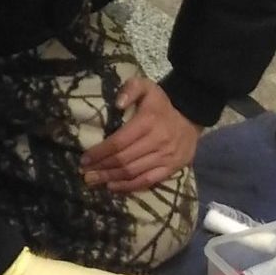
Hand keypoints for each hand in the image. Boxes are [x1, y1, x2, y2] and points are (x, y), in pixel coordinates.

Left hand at [81, 77, 200, 194]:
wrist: (191, 118)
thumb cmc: (161, 105)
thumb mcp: (147, 87)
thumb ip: (131, 89)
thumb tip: (118, 103)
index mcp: (148, 122)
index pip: (118, 141)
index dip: (99, 152)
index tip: (84, 159)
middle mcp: (157, 141)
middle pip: (123, 160)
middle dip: (101, 168)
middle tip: (84, 174)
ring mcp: (165, 157)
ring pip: (133, 172)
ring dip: (110, 178)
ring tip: (93, 181)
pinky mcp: (171, 169)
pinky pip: (147, 181)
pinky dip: (128, 186)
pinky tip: (113, 187)